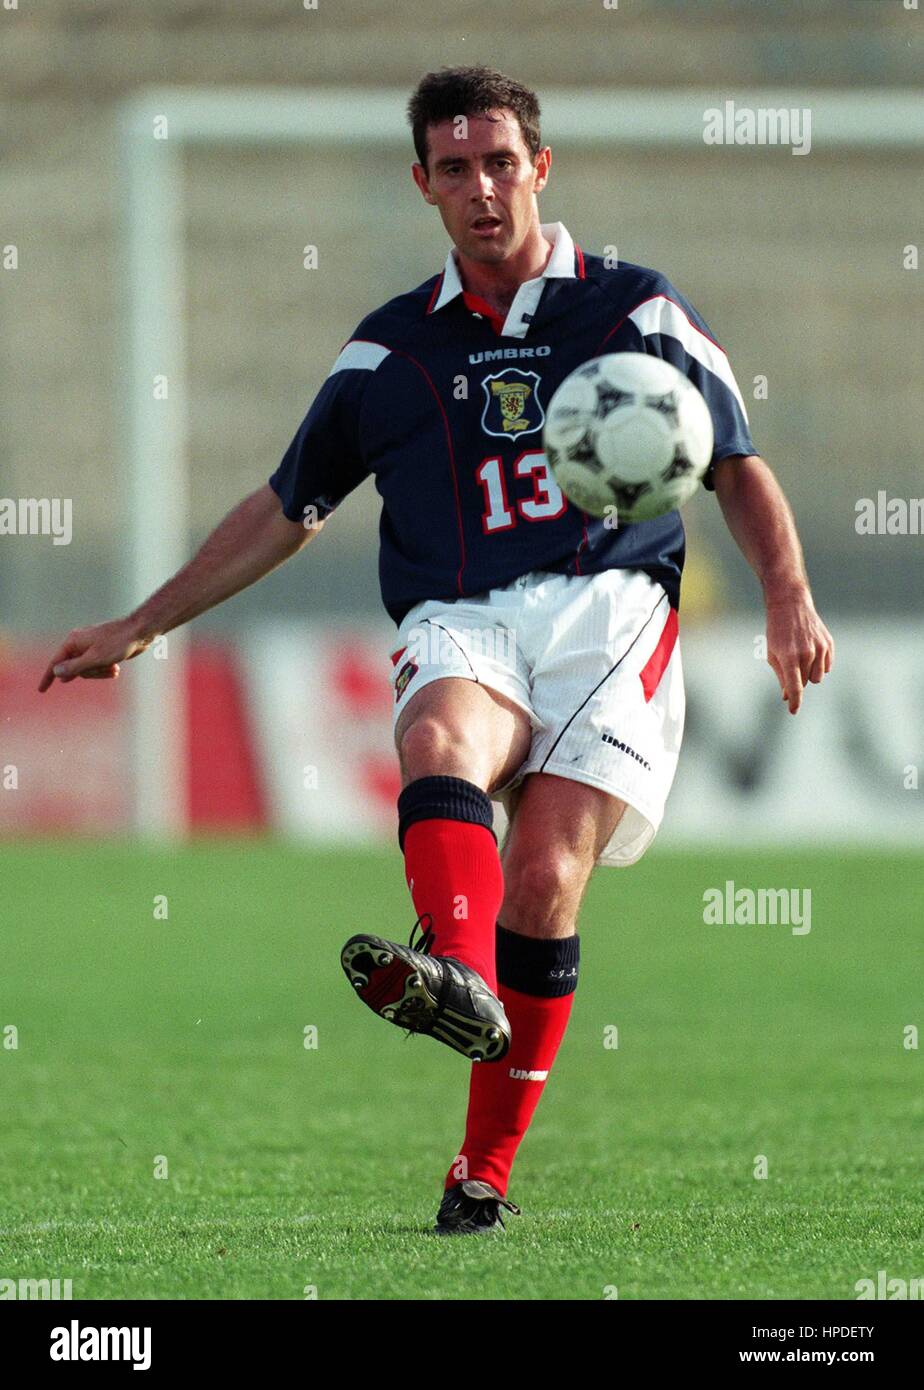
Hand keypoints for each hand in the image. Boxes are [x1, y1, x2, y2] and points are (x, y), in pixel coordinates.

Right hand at [38, 620, 151, 691]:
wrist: (139, 633)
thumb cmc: (118, 643)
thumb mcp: (95, 658)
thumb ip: (74, 666)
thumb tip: (56, 671)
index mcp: (73, 642)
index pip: (56, 662)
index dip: (48, 677)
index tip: (41, 690)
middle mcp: (79, 644)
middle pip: (75, 670)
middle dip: (90, 673)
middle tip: (105, 666)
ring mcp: (91, 648)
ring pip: (88, 670)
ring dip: (100, 672)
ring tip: (114, 667)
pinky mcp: (101, 652)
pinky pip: (97, 668)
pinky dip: (106, 670)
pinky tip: (116, 668)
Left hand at [764, 589, 833, 714]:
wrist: (790, 605)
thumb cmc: (777, 631)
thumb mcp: (772, 654)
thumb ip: (781, 676)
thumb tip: (788, 696)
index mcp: (789, 657)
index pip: (795, 687)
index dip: (795, 701)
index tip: (793, 711)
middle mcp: (807, 653)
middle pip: (806, 682)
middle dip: (798, 680)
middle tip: (790, 665)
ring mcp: (820, 648)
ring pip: (818, 677)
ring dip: (810, 673)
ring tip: (800, 657)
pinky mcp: (829, 644)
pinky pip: (826, 667)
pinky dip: (819, 665)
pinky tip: (810, 652)